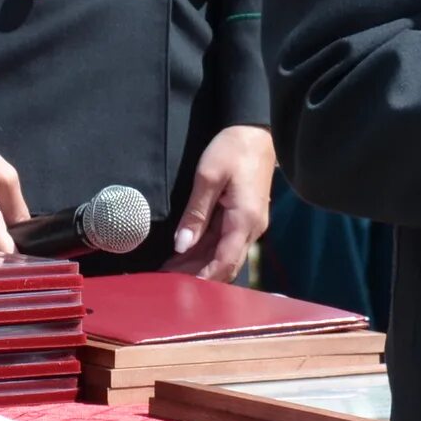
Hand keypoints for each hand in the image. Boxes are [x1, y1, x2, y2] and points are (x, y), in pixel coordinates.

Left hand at [168, 125, 274, 280]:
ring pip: (223, 254)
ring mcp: (249, 223)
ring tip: (168, 272)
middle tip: (164, 283)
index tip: (179, 291)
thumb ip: (195, 213)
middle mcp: (251, 228)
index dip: (202, 280)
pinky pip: (224, 241)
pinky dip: (204, 251)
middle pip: (224, 263)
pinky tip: (184, 255)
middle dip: (196, 276)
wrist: (256, 130)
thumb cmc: (233, 148)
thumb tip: (182, 245)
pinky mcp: (243, 216)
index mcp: (244, 220)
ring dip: (198, 265)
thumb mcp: (208, 176)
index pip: (224, 263)